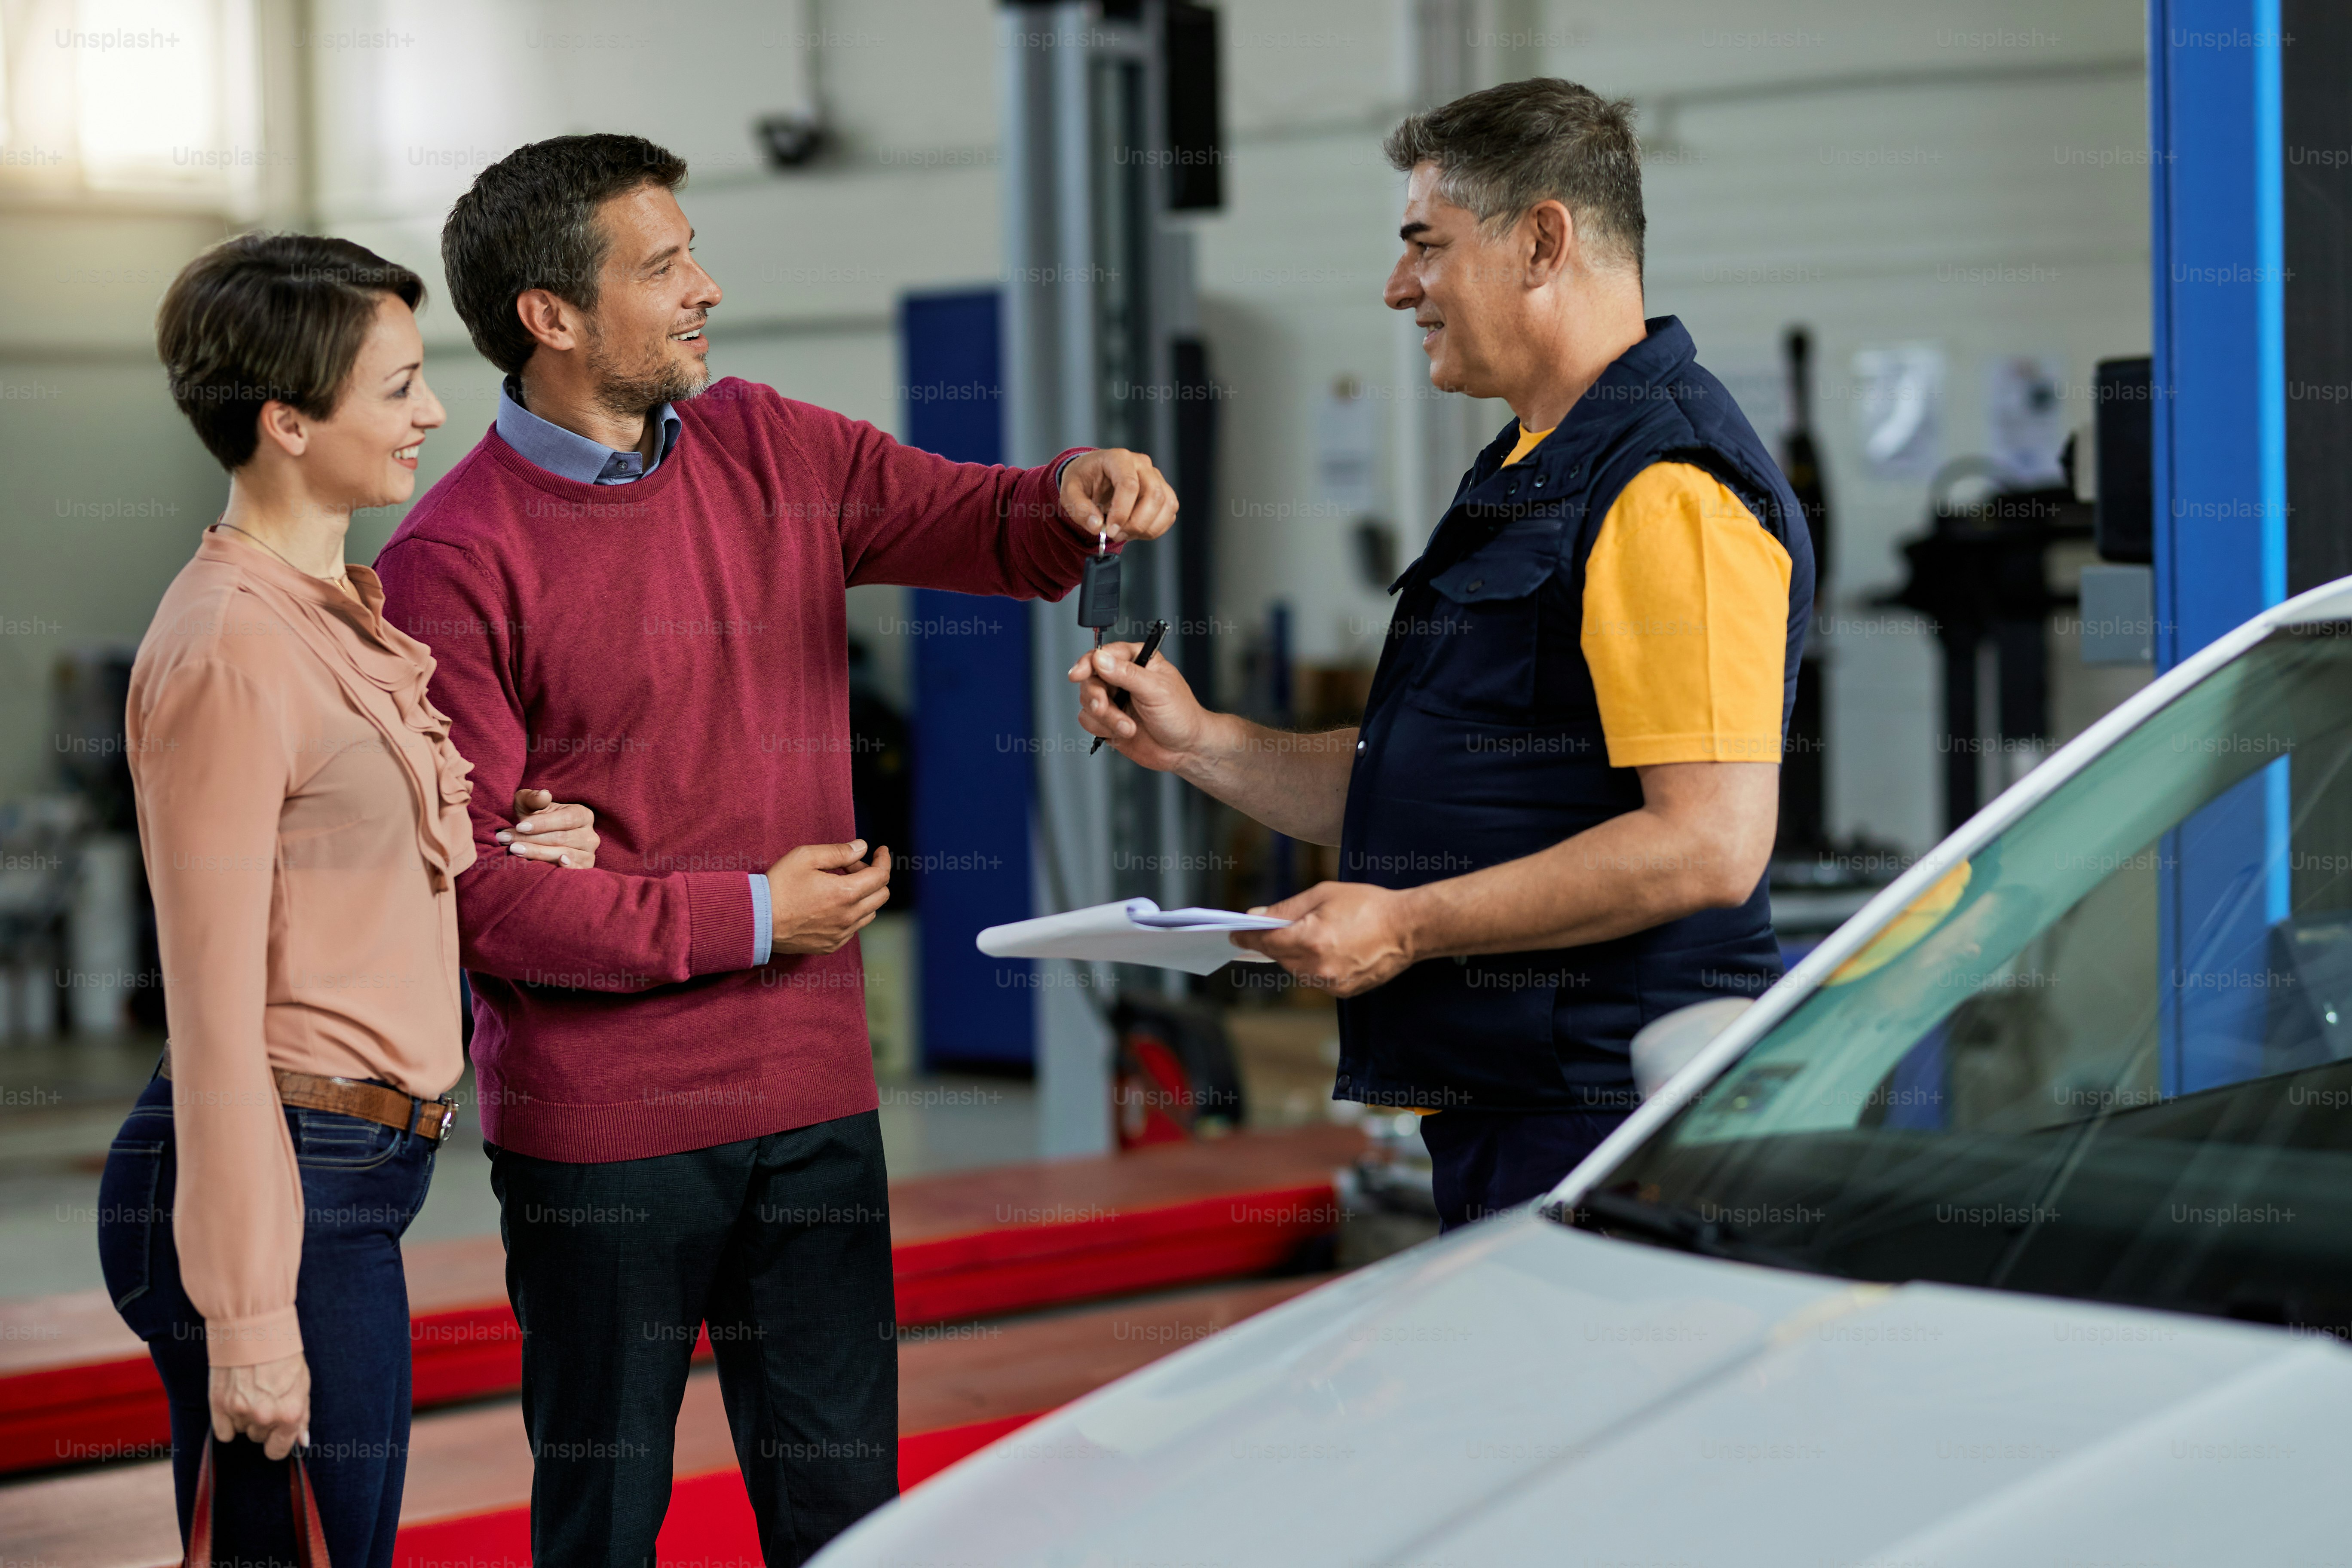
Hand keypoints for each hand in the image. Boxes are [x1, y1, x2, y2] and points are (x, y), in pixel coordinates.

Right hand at [209, 1351, 309, 1460]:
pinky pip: (223, 1432)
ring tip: (250, 1391)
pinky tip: (235, 1399)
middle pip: (258, 1438)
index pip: (278, 1450)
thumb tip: (302, 1443)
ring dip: (245, 1418)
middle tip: (264, 1396)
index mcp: (290, 1413)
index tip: (275, 1433)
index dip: (276, 1441)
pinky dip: (227, 1421)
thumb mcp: (302, 1384)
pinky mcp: (219, 1405)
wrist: (255, 1330)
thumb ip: (302, 1417)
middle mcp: (265, 1416)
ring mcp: (240, 1411)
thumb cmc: (283, 1356)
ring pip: (241, 1431)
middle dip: (262, 1423)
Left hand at [496, 788, 600, 867]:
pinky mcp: (583, 869)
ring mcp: (589, 854)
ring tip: (514, 849)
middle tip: (506, 839)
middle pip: (560, 838)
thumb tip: (544, 795)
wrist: (539, 838)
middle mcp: (590, 836)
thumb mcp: (530, 805)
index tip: (520, 826)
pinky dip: (563, 869)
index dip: (542, 823)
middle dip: (531, 839)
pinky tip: (552, 866)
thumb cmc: (535, 818)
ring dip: (536, 853)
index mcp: (582, 815)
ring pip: (563, 854)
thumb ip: (534, 798)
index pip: (566, 819)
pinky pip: (574, 871)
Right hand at [765, 840, 892, 954]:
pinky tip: (832, 904)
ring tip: (840, 884)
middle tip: (850, 866)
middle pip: (881, 895)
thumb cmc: (778, 886)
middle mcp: (848, 917)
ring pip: (870, 913)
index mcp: (846, 893)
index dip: (883, 859)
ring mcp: (841, 934)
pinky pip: (853, 928)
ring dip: (864, 896)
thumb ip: (839, 851)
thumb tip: (862, 847)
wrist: (756, 920)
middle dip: (872, 875)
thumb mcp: (805, 857)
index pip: (881, 876)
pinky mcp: (831, 945)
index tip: (881, 850)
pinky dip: (851, 913)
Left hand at [1057, 449, 1176, 542]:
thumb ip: (1079, 509)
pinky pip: (1169, 513)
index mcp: (1118, 458)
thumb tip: (1097, 526)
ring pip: (1167, 505)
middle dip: (1137, 523)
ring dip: (1147, 527)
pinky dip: (1154, 528)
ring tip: (1124, 533)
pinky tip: (1135, 530)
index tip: (1110, 530)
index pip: (1129, 484)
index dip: (1122, 512)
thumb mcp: (1069, 492)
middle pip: (1154, 495)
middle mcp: (1141, 465)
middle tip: (1117, 535)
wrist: (1093, 475)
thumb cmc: (1083, 480)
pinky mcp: (1163, 491)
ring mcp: (1155, 477)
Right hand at [1067, 642, 1211, 772]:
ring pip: (1087, 701)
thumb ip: (1127, 674)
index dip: (1087, 663)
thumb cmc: (1180, 714)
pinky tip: (1123, 733)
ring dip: (1106, 718)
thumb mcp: (1156, 690)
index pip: (1103, 654)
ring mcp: (1114, 699)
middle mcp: (1121, 677)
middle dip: (1097, 697)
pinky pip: (1088, 721)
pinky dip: (1103, 729)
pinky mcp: (1108, 720)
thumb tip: (1100, 660)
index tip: (1078, 674)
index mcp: (1136, 660)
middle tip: (1104, 708)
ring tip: (1128, 727)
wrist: (1185, 749)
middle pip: (1089, 679)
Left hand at [1231, 881, 1418, 997]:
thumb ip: (1286, 908)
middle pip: (1278, 956)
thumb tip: (1255, 917)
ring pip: (1294, 970)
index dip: (1247, 936)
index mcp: (1311, 939)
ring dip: (1294, 954)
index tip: (1234, 934)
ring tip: (1315, 934)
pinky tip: (1330, 949)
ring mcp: (1330, 983)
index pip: (1266, 941)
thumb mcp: (1323, 894)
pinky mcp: (1342, 992)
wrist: (1407, 929)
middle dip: (1274, 942)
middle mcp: (1317, 966)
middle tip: (1278, 927)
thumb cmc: (1368, 904)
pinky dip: (1313, 966)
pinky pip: (1313, 979)